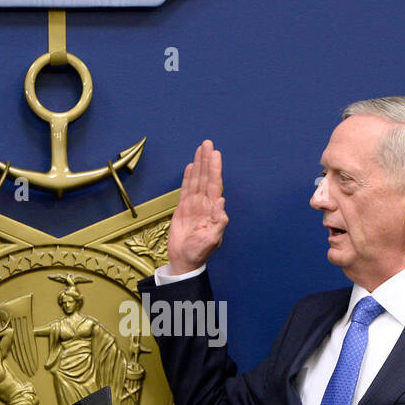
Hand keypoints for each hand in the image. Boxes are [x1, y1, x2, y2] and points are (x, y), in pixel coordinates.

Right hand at [167, 140, 227, 273]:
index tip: (215, 154)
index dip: (215, 169)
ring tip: (200, 149)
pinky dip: (188, 177)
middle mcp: (204, 204)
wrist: (184, 261)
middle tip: (207, 143)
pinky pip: (186, 189)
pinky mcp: (183, 209)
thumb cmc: (199, 253)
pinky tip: (190, 166)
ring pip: (196, 180)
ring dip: (198, 164)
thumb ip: (219, 222)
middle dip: (206, 160)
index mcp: (212, 209)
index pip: (214, 184)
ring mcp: (193, 205)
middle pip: (205, 177)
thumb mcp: (212, 239)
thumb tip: (222, 201)